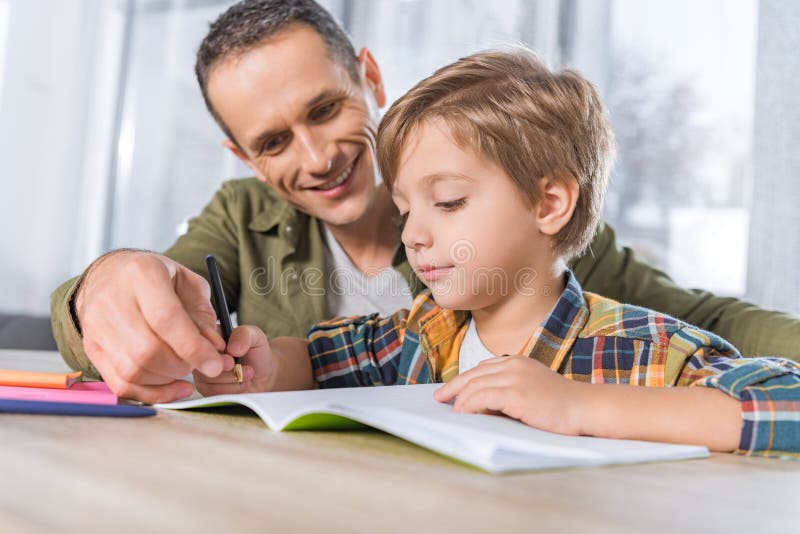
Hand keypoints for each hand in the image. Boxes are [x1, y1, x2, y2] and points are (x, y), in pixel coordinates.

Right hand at [76, 251, 225, 402]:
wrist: (110, 274)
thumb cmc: (157, 278)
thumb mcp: (189, 284)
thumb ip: (204, 316)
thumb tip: (214, 351)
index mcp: (142, 273)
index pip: (166, 318)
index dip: (193, 347)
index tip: (215, 364)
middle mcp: (112, 299)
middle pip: (148, 350)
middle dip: (182, 365)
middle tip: (201, 363)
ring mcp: (96, 326)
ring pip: (133, 370)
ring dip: (168, 379)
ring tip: (186, 368)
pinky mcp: (91, 348)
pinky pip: (120, 383)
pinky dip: (151, 392)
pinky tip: (172, 386)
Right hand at [193, 325, 276, 395]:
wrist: (263, 375)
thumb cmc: (256, 354)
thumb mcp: (255, 336)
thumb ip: (244, 335)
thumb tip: (232, 348)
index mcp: (209, 336)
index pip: (200, 340)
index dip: (217, 350)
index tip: (233, 354)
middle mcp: (201, 354)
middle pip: (203, 363)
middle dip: (229, 368)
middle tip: (245, 367)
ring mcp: (201, 373)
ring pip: (208, 380)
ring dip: (233, 380)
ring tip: (247, 375)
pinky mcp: (206, 390)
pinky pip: (213, 394)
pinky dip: (232, 391)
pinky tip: (241, 385)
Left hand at [433, 355, 585, 434]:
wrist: (584, 408)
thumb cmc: (560, 405)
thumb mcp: (530, 391)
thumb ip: (507, 392)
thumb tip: (479, 406)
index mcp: (517, 362)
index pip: (482, 369)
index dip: (464, 379)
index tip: (450, 390)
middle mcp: (513, 365)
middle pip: (473, 374)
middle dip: (454, 387)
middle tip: (439, 398)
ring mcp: (514, 377)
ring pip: (474, 386)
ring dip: (460, 400)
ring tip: (451, 411)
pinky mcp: (515, 393)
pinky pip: (482, 397)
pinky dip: (469, 405)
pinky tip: (463, 414)